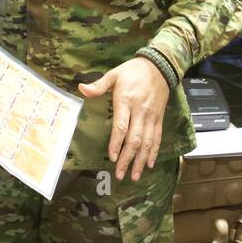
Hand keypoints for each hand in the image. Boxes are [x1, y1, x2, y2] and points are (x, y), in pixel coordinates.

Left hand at [79, 57, 169, 181]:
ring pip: (147, 142)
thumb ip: (99, 85)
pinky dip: (154, 152)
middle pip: (134, 139)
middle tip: (120, 174)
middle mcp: (140, 111)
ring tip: (134, 176)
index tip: (112, 157)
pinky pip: (157, 138)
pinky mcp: (159, 118)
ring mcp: (151, 117)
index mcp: (126, 101)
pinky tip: (149, 164)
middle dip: (127, 158)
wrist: (160, 66)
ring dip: (140, 160)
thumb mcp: (114, 73)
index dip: (117, 143)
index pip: (122, 126)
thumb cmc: (134, 71)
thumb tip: (81, 89)